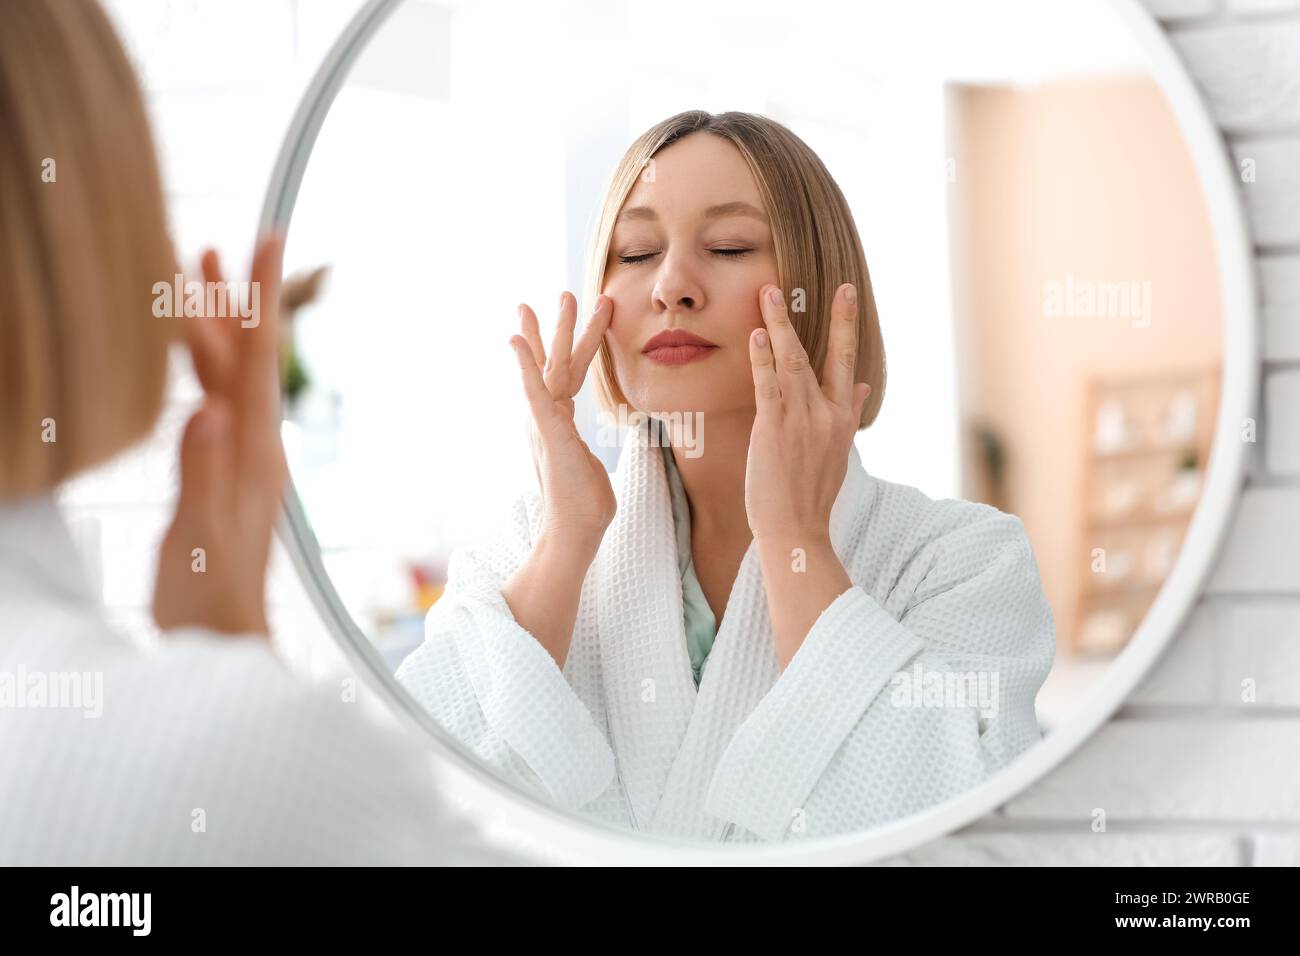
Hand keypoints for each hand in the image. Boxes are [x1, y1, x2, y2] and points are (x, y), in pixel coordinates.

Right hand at [152, 234, 287, 636]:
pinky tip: (186, 360)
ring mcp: (236, 459)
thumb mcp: (200, 534)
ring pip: (224, 378)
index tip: (270, 242)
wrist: (219, 640)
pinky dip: (196, 371)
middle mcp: (251, 445)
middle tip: (214, 247)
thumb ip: (201, 472)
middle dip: (229, 301)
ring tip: (195, 281)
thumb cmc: (208, 597)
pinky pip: (209, 406)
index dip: (258, 299)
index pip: (255, 358)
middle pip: (241, 358)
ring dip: (211, 329)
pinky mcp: (216, 475)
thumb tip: (207, 408)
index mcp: (251, 450)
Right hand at [509, 291, 615, 550]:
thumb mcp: (586, 467)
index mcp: (558, 421)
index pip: (566, 375)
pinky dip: (525, 363)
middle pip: (556, 361)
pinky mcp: (546, 429)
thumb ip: (581, 450)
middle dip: (560, 327)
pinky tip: (515, 339)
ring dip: (557, 330)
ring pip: (553, 366)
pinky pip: (536, 390)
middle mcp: (548, 416)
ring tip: (562, 296)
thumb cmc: (585, 505)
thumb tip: (580, 451)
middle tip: (562, 293)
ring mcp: (545, 421)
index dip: (572, 346)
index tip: (565, 320)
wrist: (575, 530)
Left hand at [745, 282, 870, 546]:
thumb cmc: (810, 495)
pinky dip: (763, 358)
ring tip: (769, 293)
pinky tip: (757, 335)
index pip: (848, 364)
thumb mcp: (839, 453)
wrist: (796, 530)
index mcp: (843, 420)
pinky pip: (768, 385)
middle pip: (833, 356)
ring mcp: (803, 420)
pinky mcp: (775, 428)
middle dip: (836, 318)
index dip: (846, 327)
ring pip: (794, 362)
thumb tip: (866, 387)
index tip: (846, 296)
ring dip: (780, 325)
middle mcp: (828, 415)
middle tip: (837, 284)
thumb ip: (850, 414)